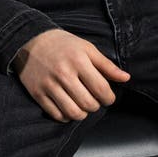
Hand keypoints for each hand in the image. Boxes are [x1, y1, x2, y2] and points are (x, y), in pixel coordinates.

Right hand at [12, 28, 130, 122]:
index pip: (101, 89)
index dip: (109, 98)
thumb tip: (126, 78)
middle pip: (88, 104)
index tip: (108, 96)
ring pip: (73, 113)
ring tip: (82, 104)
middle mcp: (64, 74)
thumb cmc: (63, 44)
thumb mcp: (86, 48)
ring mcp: (49, 85)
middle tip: (94, 99)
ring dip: (82, 113)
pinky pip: (57, 115)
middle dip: (96, 106)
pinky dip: (66, 116)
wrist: (31, 40)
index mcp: (78, 60)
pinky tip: (68, 106)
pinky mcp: (38, 93)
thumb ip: (106, 65)